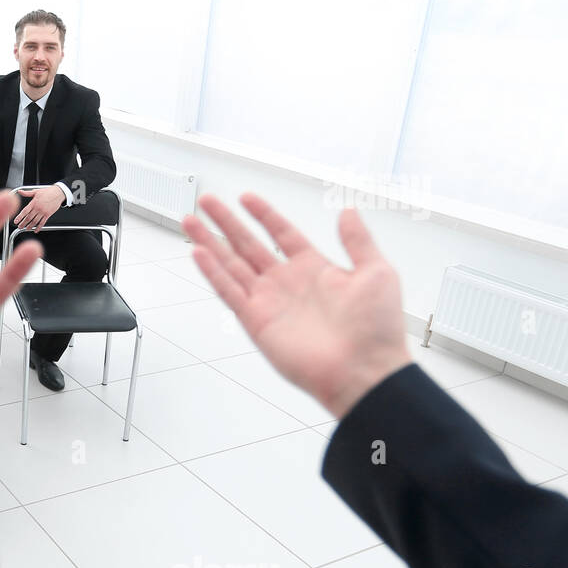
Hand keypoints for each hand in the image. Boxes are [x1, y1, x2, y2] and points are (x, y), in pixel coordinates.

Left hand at [13, 185, 65, 230]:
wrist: (58, 193)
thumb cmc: (48, 192)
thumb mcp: (36, 191)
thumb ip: (27, 193)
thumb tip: (20, 191)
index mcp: (34, 203)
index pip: (25, 211)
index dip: (20, 217)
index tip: (16, 221)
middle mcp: (38, 208)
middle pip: (29, 218)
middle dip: (23, 223)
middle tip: (19, 227)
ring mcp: (43, 212)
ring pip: (35, 221)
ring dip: (30, 226)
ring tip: (26, 229)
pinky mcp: (48, 214)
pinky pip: (42, 222)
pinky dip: (39, 227)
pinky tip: (36, 230)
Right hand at [183, 193, 411, 418]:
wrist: (364, 370)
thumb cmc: (376, 329)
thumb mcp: (377, 271)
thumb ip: (358, 240)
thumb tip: (348, 212)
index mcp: (315, 268)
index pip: (281, 233)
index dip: (263, 214)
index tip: (246, 198)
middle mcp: (287, 283)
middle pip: (248, 244)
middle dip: (225, 222)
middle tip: (207, 202)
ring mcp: (269, 301)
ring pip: (231, 263)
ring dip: (209, 242)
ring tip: (190, 222)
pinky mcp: (256, 321)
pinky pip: (228, 291)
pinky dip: (212, 272)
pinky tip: (198, 253)